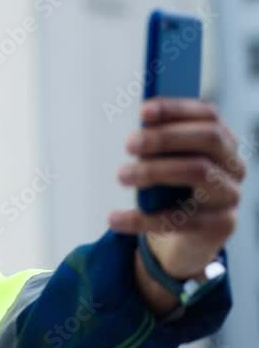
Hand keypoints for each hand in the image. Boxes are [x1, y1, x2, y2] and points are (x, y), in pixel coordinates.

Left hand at [109, 98, 244, 282]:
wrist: (185, 239)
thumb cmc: (170, 190)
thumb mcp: (163, 164)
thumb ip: (156, 146)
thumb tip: (137, 134)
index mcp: (221, 141)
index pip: (208, 115)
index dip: (177, 109)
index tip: (143, 111)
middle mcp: (233, 165)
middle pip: (209, 138)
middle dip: (166, 137)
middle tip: (128, 144)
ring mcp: (230, 194)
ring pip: (198, 171)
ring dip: (155, 170)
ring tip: (121, 175)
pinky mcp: (220, 224)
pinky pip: (181, 219)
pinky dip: (142, 218)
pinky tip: (114, 219)